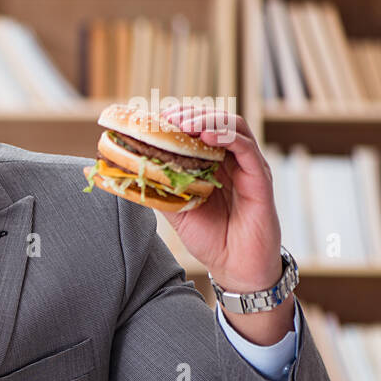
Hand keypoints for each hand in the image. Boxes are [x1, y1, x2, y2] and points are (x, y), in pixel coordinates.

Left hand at [157, 104, 293, 345]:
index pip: (196, 128)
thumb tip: (120, 174)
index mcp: (211, 163)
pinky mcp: (260, 178)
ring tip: (184, 125)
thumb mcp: (175, 210)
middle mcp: (230, 159)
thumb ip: (156, 189)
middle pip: (213, 120)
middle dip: (189, 114)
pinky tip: (208, 138)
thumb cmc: (210, 238)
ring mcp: (247, 166)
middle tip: (168, 118)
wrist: (235, 267)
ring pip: (232, 126)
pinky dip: (227, 137)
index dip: (177, 118)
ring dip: (207, 119)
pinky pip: (247, 148)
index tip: (154, 118)